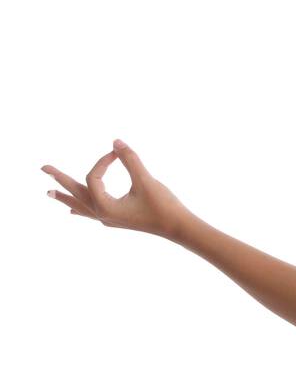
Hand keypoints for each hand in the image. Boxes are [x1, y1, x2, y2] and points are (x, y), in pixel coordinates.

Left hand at [42, 139, 192, 239]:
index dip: (103, 161)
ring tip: (49, 192)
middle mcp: (102, 214)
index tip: (117, 152)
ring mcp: (108, 219)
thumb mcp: (146, 181)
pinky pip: (91, 213)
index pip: (94, 177)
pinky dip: (80, 208)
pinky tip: (73, 211)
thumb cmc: (163, 206)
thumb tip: (115, 142)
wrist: (178, 228)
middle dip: (60, 180)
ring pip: (81, 206)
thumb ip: (130, 160)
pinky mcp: (117, 219)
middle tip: (43, 168)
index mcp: (105, 206)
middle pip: (76, 193)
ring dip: (65, 197)